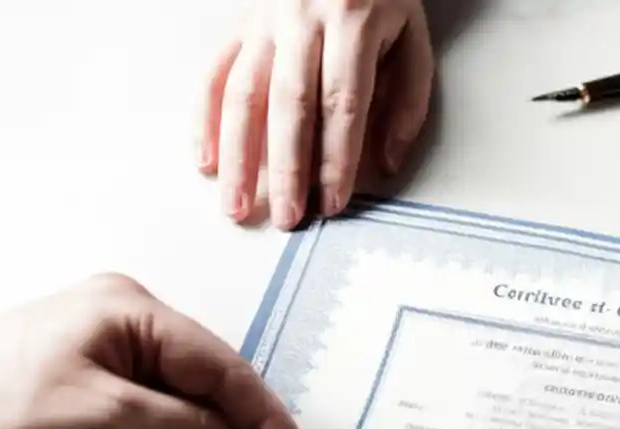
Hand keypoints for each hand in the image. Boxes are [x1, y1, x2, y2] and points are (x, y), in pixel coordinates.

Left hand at [0, 274, 315, 428]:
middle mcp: (123, 309)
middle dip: (240, 418)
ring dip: (204, 424)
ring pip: (180, 383)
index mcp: (132, 308)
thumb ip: (184, 428)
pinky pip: (149, 390)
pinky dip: (171, 422)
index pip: (224, 368)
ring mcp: (100, 332)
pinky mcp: (81, 362)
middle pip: (206, 370)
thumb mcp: (105, 425)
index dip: (268, 419)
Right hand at [197, 0, 433, 229]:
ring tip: (237, 205)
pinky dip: (205, 119)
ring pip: (244, 93)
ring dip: (238, 155)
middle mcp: (302, 19)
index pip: (343, 103)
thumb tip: (385, 162)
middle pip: (290, 104)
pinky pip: (215, 73)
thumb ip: (409, 100)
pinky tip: (206, 160)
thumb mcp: (414, 38)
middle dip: (287, 168)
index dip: (336, 158)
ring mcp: (264, 20)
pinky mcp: (239, 23)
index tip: (333, 202)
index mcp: (353, 22)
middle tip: (287, 217)